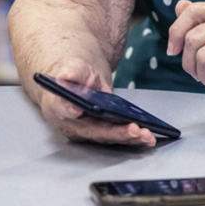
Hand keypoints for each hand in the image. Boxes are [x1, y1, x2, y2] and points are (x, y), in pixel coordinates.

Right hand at [34, 59, 155, 146]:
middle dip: (115, 132)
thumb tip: (65, 75)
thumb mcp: (74, 67)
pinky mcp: (100, 132)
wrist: (78, 80)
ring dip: (128, 138)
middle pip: (92, 130)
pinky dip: (131, 137)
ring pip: (106, 137)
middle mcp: (71, 124)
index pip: (62, 109)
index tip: (77, 110)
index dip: (69, 110)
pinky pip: (115, 136)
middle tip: (134, 129)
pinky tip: (146, 137)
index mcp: (58, 106)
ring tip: (146, 136)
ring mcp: (86, 131)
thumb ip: (72, 72)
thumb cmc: (74, 75)